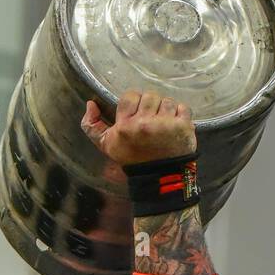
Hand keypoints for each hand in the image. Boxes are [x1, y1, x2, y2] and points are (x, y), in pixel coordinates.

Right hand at [81, 90, 196, 166]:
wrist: (159, 177)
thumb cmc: (133, 159)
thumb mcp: (107, 146)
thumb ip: (92, 126)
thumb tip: (90, 104)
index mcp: (125, 126)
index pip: (130, 96)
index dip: (135, 104)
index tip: (137, 116)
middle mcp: (144, 123)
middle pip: (150, 96)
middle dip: (152, 107)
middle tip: (152, 122)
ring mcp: (165, 125)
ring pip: (167, 101)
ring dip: (167, 111)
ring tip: (164, 126)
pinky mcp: (182, 127)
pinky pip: (183, 108)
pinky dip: (181, 115)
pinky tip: (175, 128)